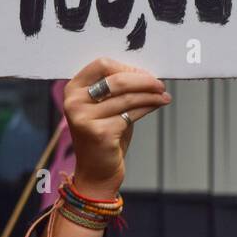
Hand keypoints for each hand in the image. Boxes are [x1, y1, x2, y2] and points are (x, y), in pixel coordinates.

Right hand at [64, 57, 169, 198]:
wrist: (96, 173)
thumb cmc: (104, 136)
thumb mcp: (106, 108)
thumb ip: (118, 89)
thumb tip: (146, 73)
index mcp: (73, 90)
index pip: (101, 64)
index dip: (126, 67)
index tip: (143, 73)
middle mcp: (74, 103)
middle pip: (116, 80)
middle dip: (143, 80)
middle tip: (159, 83)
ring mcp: (84, 118)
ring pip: (127, 97)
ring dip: (150, 94)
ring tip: (163, 95)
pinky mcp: (100, 133)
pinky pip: (132, 113)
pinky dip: (149, 107)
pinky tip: (158, 105)